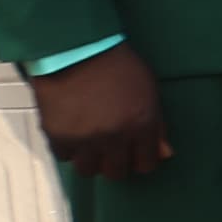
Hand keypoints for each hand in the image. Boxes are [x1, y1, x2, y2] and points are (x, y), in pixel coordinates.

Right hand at [25, 47, 171, 179]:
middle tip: (112, 150)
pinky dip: (68, 149)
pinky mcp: (58, 136)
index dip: (141, 160)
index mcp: (141, 125)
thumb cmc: (118, 65)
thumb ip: (157, 125)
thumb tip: (164, 153)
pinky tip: (72, 134)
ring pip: (88, 170)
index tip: (135, 153)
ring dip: (91, 160)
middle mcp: (114, 138)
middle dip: (116, 163)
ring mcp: (84, 140)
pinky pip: (64, 157)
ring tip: (90, 145)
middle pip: (116, 172)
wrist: (77, 50)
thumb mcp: (148, 90)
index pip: (146, 164)